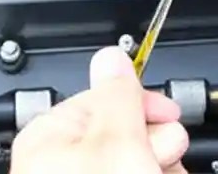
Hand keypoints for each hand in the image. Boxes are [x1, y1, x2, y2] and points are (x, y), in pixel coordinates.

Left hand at [10, 47, 189, 173]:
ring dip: (159, 164)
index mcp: (48, 136)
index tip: (169, 114)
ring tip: (163, 173)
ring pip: (132, 160)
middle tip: (162, 159)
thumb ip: (119, 96)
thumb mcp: (116, 144)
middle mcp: (58, 162)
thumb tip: (112, 56)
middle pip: (123, 133)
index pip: (105, 99)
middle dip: (155, 143)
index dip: (145, 104)